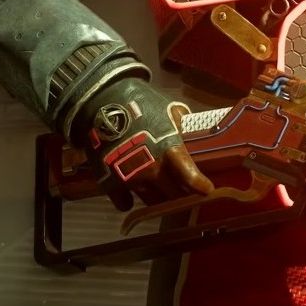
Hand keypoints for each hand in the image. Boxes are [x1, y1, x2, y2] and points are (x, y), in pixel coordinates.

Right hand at [76, 76, 213, 205]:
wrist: (100, 102)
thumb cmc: (137, 103)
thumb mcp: (166, 108)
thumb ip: (180, 121)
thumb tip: (188, 127)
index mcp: (168, 150)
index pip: (190, 177)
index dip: (200, 186)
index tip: (206, 190)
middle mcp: (152, 169)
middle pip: (173, 194)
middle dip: (181, 194)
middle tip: (182, 190)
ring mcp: (130, 178)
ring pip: (152, 201)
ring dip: (158, 198)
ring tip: (159, 190)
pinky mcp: (110, 183)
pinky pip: (123, 203)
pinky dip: (128, 201)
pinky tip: (130, 197)